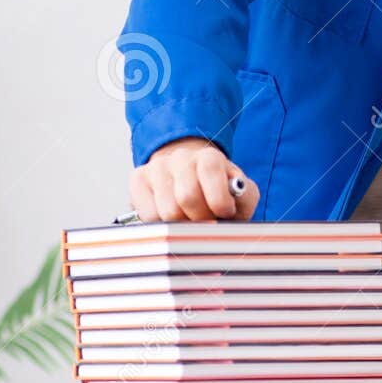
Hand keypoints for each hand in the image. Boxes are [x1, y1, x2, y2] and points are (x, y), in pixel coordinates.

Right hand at [129, 136, 257, 220]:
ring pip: (167, 211)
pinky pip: (149, 216)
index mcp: (208, 156)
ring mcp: (156, 168)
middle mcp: (180, 157)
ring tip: (190, 220)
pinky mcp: (137, 181)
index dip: (219, 200)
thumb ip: (244, 199)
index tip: (224, 213)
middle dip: (201, 218)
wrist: (189, 181)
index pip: (210, 171)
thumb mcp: (240, 195)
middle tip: (207, 222)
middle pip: (187, 197)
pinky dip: (163, 226)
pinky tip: (172, 219)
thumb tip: (232, 208)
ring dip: (183, 225)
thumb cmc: (217, 193)